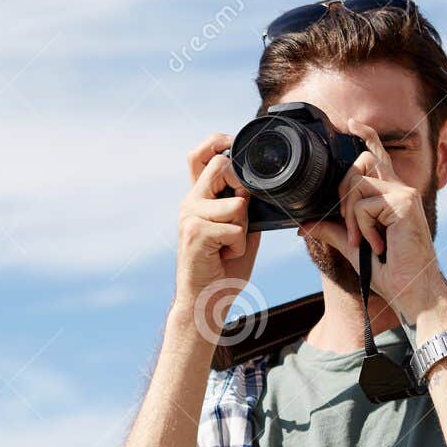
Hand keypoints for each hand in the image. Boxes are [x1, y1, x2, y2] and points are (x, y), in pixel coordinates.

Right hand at [173, 134, 260, 343]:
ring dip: (243, 228)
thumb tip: (256, 187)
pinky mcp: (195, 233)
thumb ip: (244, 206)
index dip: (217, 143)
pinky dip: (238, 245)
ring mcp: (189, 217)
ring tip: (229, 246)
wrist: (206, 303)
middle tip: (239, 217)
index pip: (199, 155)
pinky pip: (234, 228)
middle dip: (241, 188)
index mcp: (198, 199)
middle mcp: (190, 203)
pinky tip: (224, 257)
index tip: (233, 147)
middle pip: (221, 166)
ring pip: (236, 203)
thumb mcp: (240, 231)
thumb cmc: (223, 270)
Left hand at [299, 121, 446, 337]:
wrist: (413, 292)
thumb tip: (305, 223)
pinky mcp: (404, 203)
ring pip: (358, 185)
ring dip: (351, 217)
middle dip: (342, 192)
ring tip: (365, 242)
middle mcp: (399, 189)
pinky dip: (364, 228)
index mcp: (391, 195)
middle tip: (347, 226)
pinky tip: (377, 245)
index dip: (365, 137)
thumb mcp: (354, 247)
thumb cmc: (392, 272)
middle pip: (359, 164)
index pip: (376, 157)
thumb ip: (333, 230)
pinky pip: (365, 204)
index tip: (352, 123)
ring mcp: (403, 194)